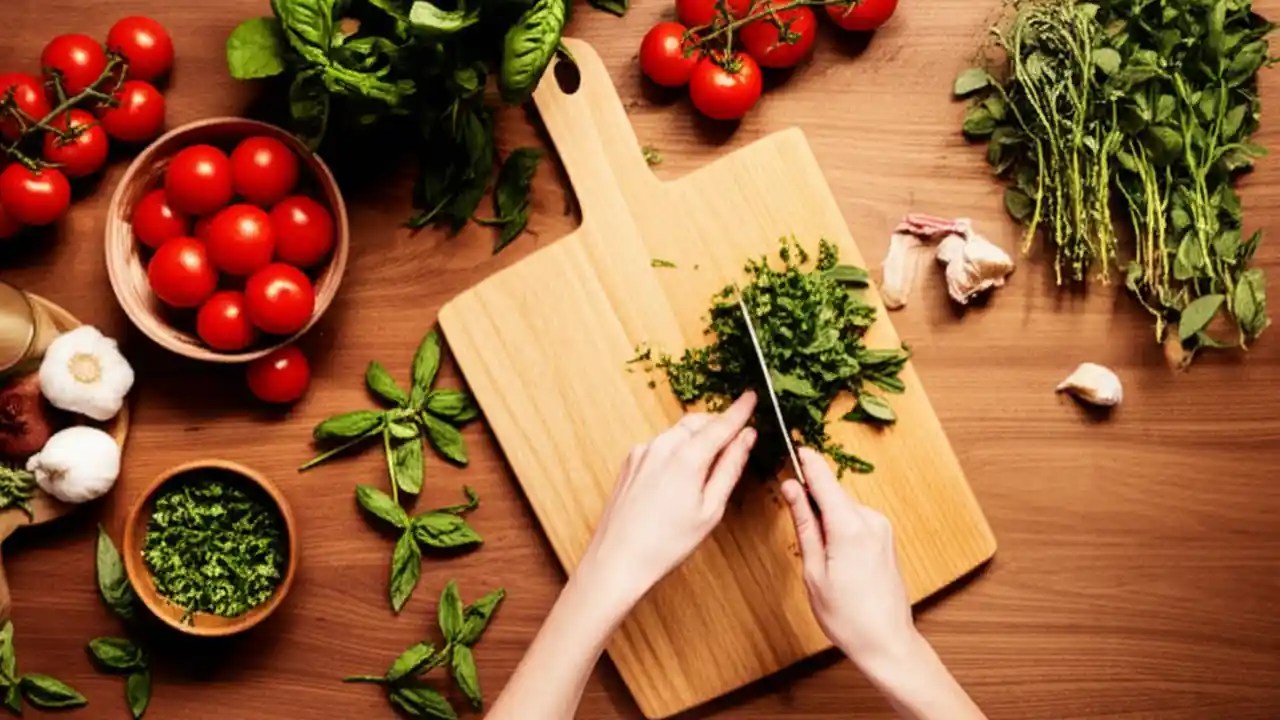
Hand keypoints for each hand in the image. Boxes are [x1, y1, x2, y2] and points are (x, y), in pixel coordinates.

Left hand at [576, 392, 758, 605]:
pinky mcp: (629, 462)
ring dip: (696, 437)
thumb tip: (746, 438)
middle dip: (717, 424)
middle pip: (697, 422)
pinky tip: (680, 475)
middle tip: (735, 437)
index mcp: (686, 457)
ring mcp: (641, 452)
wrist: (617, 560)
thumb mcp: (710, 509)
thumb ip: (730, 468)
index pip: (721, 424)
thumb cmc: (667, 543)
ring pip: (677, 432)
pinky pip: (660, 445)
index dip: (740, 410)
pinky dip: (676, 448)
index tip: (752, 397)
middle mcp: (661, 446)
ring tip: (709, 462)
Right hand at [781, 447, 918, 667]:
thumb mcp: (813, 570)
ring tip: (815, 552)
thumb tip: (791, 487)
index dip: (806, 461)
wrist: (887, 641)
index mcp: (849, 527)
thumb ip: (803, 523)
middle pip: (832, 493)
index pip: (824, 479)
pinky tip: (832, 555)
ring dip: (825, 516)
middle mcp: (871, 520)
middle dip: (810, 497)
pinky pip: (855, 518)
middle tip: (791, 514)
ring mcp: (881, 527)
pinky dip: (838, 526)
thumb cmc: (847, 616)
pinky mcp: (885, 536)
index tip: (791, 445)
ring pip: (842, 507)